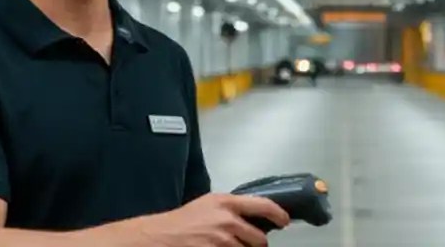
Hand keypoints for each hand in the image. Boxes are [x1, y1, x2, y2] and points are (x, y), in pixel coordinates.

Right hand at [146, 193, 290, 246]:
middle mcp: (228, 219)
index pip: (264, 205)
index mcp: (226, 202)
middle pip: (259, 238)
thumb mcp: (208, 205)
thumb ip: (231, 209)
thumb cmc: (182, 221)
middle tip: (249, 244)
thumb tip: (253, 217)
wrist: (160, 236)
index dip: (279, 215)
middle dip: (257, 244)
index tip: (284, 221)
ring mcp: (222, 239)